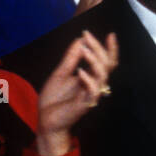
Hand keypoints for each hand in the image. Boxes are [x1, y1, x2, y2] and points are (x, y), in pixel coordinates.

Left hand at [36, 31, 118, 155]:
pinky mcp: (85, 104)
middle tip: (87, 36)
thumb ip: (70, 58)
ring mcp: (91, 95)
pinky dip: (88, 80)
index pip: (107, 62)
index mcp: (91, 78)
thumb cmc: (54, 100)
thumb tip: (80, 41)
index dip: (110, 49)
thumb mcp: (60, 73)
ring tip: (84, 49)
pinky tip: (80, 71)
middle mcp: (95, 85)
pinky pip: (92, 91)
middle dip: (98, 49)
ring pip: (102, 76)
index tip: (110, 34)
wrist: (45, 121)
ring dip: (94, 61)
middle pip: (106, 65)